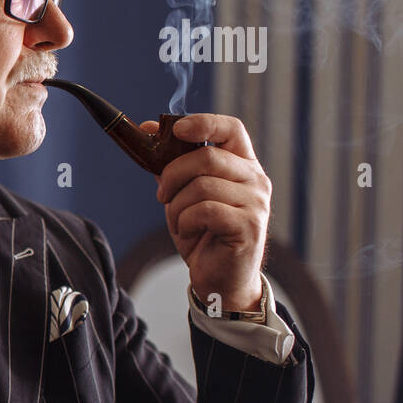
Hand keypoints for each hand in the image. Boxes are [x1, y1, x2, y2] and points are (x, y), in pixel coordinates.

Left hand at [143, 114, 268, 311]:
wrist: (220, 279)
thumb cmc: (203, 234)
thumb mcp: (182, 195)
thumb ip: (170, 164)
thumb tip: (147, 128)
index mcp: (243, 165)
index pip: (231, 128)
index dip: (203, 122)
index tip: (175, 129)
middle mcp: (256, 180)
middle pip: (207, 156)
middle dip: (172, 174)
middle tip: (162, 195)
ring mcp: (256, 203)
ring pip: (201, 186)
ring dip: (177, 206)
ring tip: (180, 222)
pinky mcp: (248, 226)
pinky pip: (204, 210)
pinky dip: (185, 222)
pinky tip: (190, 233)